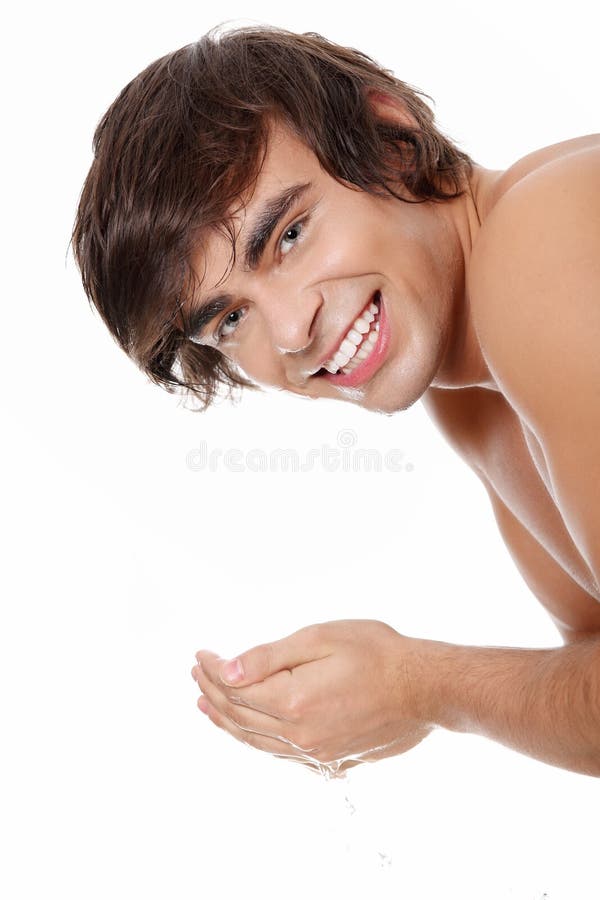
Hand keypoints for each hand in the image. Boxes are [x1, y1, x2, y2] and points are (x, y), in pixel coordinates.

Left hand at [191, 620, 434, 772]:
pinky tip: (248, 730)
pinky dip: (254, 739)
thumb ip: (270, 656)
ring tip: (205, 706)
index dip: (213, 669)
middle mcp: (299, 734)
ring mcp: (315, 751)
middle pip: (240, 716)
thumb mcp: (320, 638)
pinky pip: (279, 753)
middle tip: (197, 673)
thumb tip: (228, 670)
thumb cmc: (377, 653)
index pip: (236, 688)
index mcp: (294, 701)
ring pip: (255, 740)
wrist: (424, 688)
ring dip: (226, 721)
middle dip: (213, 693)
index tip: (201, 653)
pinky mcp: (330, 758)